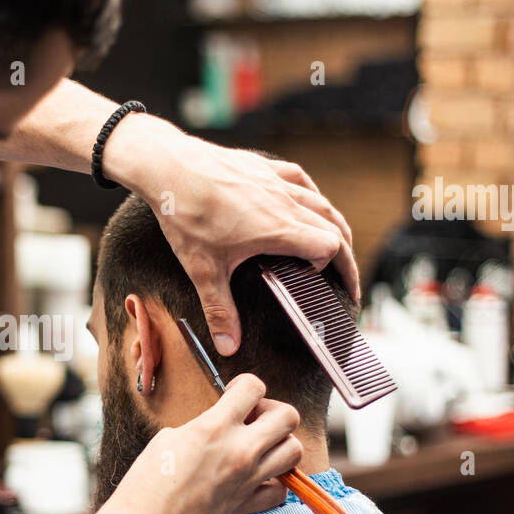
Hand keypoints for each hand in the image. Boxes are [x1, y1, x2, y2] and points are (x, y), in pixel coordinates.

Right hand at [99, 374, 302, 513]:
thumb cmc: (146, 486)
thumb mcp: (167, 439)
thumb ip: (200, 428)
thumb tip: (214, 428)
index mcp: (214, 428)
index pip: (253, 387)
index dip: (246, 385)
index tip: (237, 394)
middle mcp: (239, 451)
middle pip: (287, 416)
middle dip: (273, 411)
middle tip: (254, 419)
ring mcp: (248, 480)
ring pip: (294, 451)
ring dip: (281, 444)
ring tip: (260, 447)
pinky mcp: (247, 506)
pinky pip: (281, 490)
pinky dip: (274, 483)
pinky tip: (256, 479)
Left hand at [104, 117, 360, 355]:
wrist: (168, 167)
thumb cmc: (186, 214)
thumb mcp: (203, 270)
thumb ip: (220, 310)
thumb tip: (228, 346)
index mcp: (279, 229)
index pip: (330, 247)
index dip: (334, 268)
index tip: (320, 285)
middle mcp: (285, 202)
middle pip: (334, 227)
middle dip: (344, 255)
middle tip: (344, 276)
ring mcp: (275, 182)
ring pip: (321, 203)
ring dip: (333, 225)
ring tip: (336, 244)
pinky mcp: (262, 168)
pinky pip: (300, 180)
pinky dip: (311, 196)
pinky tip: (307, 203)